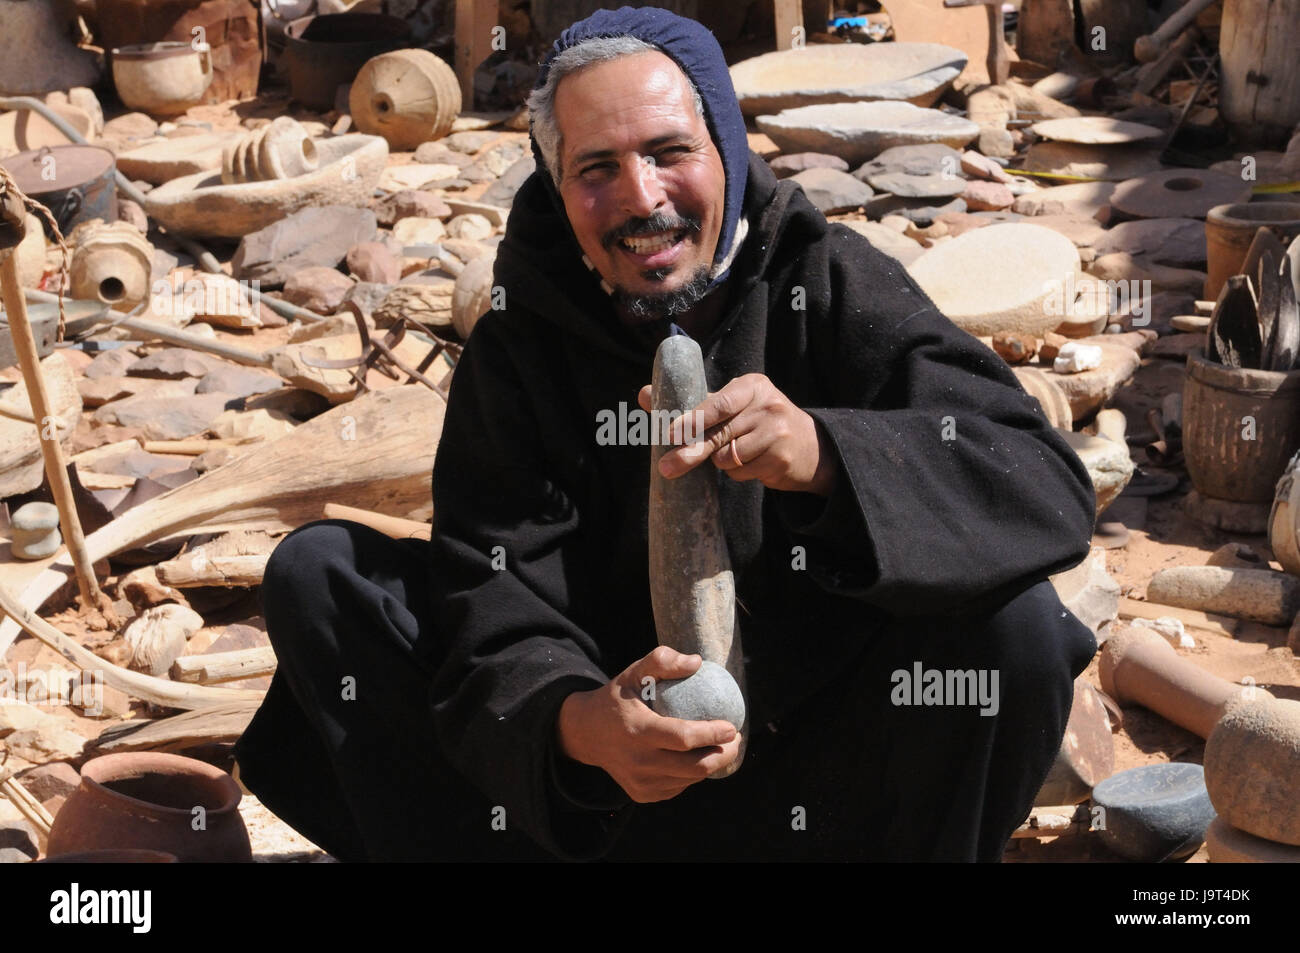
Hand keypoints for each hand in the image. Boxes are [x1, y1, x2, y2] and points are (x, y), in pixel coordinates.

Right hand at [555, 645, 741, 802]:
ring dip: (712, 765)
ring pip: (689, 779)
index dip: (712, 734)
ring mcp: (640, 782)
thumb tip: (697, 663)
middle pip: (694, 766)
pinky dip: (693, 774)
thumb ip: (661, 661)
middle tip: (735, 739)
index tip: (732, 726)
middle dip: (723, 755)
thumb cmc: (616, 698)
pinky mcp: (642, 794)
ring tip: (723, 747)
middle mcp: (639, 761)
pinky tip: (699, 758)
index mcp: (638, 731)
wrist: (585, 733)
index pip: (684, 738)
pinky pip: (678, 786)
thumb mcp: (632, 672)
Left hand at [637, 373, 837, 495]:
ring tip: (736, 453)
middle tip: (667, 468)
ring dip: (721, 463)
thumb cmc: (758, 422)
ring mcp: (777, 432)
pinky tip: (751, 464)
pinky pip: (741, 473)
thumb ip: (692, 402)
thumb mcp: (732, 405)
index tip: (669, 434)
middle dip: (691, 452)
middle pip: (718, 434)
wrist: (810, 447)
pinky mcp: (781, 458)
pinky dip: (738, 473)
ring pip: (727, 457)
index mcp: (752, 385)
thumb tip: (644, 395)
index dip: (693, 419)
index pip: (719, 403)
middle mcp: (767, 404)